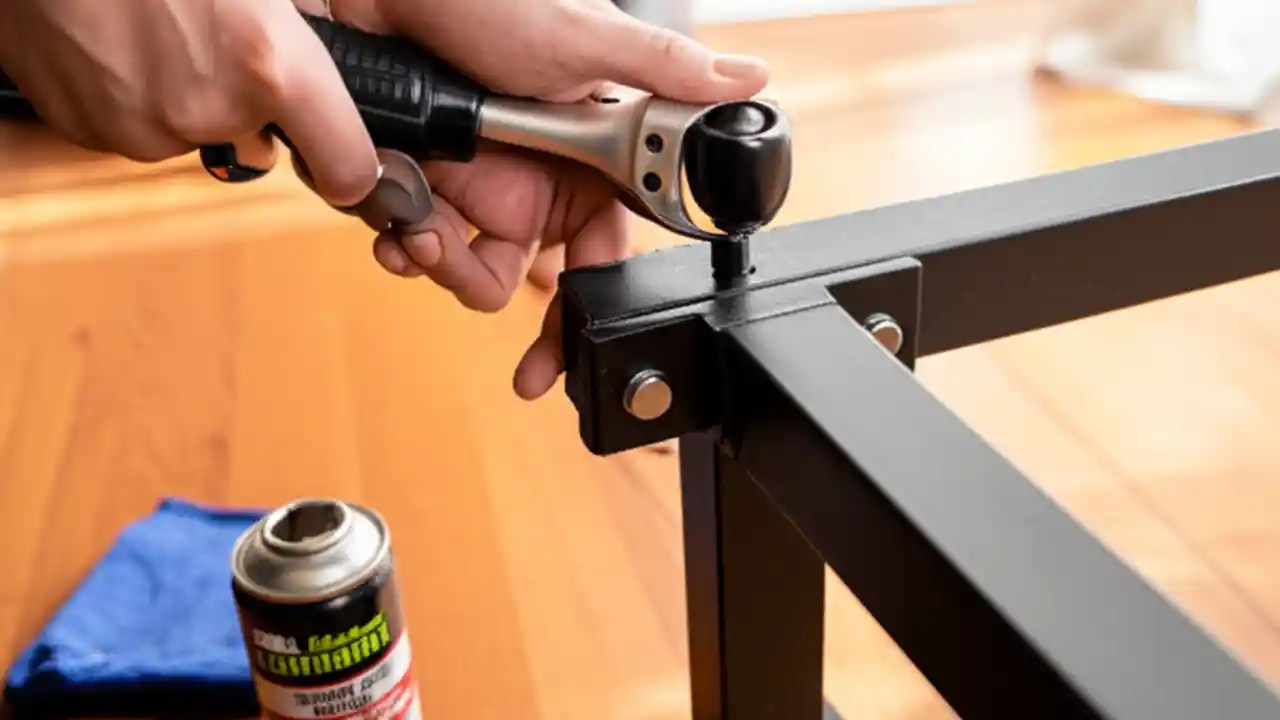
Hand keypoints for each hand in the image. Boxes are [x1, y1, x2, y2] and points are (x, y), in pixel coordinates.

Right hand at [0, 0, 379, 208]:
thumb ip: (303, 26)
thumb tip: (332, 61)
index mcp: (266, 63)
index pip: (348, 169)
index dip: (354, 166)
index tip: (351, 163)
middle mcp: (208, 110)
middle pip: (261, 146)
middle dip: (251, 105)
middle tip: (216, 37)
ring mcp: (141, 127)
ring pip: (194, 134)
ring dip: (187, 97)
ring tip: (154, 26)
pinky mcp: (86, 129)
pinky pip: (135, 127)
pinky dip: (133, 94)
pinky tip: (116, 39)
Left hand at [333, 0, 770, 398]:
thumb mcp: (582, 37)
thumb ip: (665, 72)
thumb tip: (749, 84)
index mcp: (586, 156)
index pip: (602, 252)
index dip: (589, 310)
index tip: (565, 358)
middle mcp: (534, 175)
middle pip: (523, 277)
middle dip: (484, 282)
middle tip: (459, 265)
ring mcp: (475, 180)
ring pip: (463, 267)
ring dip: (436, 258)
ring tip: (416, 224)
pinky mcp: (420, 177)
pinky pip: (413, 239)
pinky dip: (396, 236)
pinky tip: (390, 219)